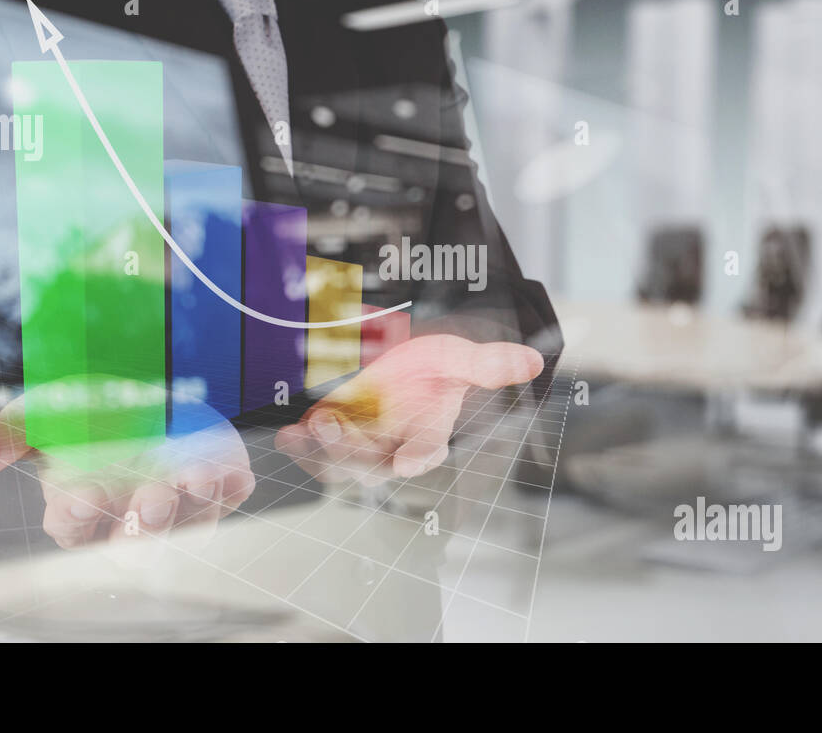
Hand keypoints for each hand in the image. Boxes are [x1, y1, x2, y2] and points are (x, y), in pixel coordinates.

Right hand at [0, 391, 253, 549]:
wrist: (142, 372)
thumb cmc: (84, 408)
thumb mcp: (33, 416)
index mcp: (82, 506)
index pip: (74, 529)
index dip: (77, 516)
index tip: (79, 493)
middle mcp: (130, 512)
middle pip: (138, 537)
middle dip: (144, 522)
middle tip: (147, 497)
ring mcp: (179, 499)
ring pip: (189, 520)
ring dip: (192, 502)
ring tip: (190, 475)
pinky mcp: (219, 479)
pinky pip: (230, 493)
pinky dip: (230, 483)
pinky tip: (226, 468)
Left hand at [275, 334, 543, 485]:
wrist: (394, 360)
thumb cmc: (429, 367)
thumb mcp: (457, 357)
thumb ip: (489, 364)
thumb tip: (534, 360)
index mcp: (427, 435)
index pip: (426, 451)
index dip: (418, 457)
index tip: (406, 463)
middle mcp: (392, 448)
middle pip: (372, 464)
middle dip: (350, 449)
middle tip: (334, 425)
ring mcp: (357, 446)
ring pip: (340, 463)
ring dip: (322, 450)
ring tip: (310, 429)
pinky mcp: (329, 438)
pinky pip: (313, 451)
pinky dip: (300, 446)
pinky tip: (287, 435)